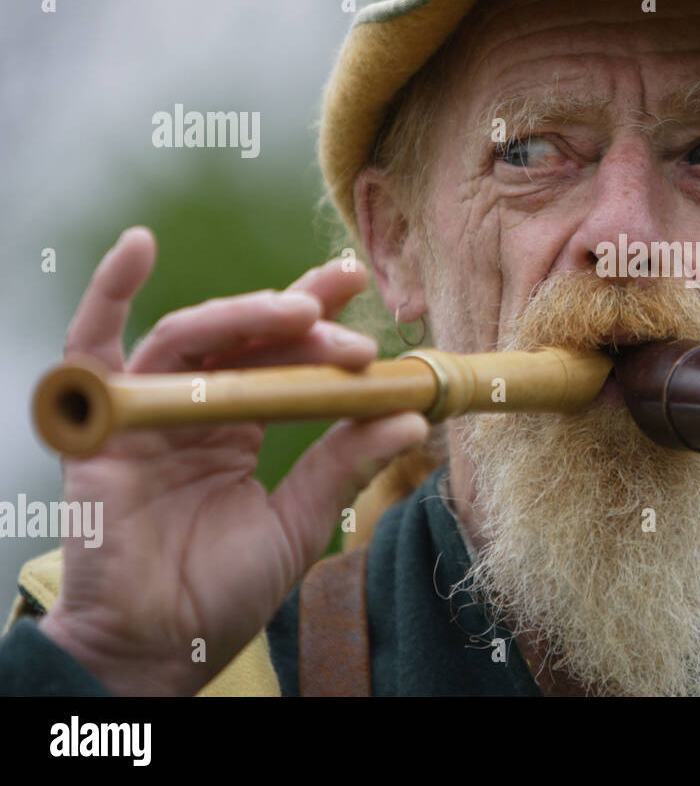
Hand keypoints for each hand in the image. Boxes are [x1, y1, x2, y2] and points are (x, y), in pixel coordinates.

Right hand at [37, 227, 428, 694]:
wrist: (160, 649)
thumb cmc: (224, 590)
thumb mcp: (300, 521)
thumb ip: (345, 464)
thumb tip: (412, 414)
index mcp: (240, 423)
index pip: (281, 352)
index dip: (318, 315)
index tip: (361, 283)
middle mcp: (196, 406)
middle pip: (244, 337)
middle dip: (299, 316)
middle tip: (352, 321)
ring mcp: (148, 411)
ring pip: (192, 336)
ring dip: (244, 315)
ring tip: (301, 311)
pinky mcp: (102, 426)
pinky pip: (91, 348)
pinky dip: (108, 292)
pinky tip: (137, 246)